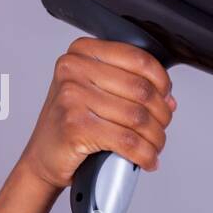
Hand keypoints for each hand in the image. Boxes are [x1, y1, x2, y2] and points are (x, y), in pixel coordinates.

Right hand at [18, 37, 176, 190]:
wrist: (43, 157)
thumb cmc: (72, 124)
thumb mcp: (96, 93)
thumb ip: (129, 87)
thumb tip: (169, 99)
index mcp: (82, 52)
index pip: (139, 59)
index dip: (162, 82)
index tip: (166, 98)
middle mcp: (74, 69)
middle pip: (142, 90)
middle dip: (161, 115)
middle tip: (160, 129)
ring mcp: (72, 97)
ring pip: (138, 118)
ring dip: (156, 138)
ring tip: (154, 147)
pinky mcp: (76, 126)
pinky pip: (128, 141)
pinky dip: (145, 155)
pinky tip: (147, 160)